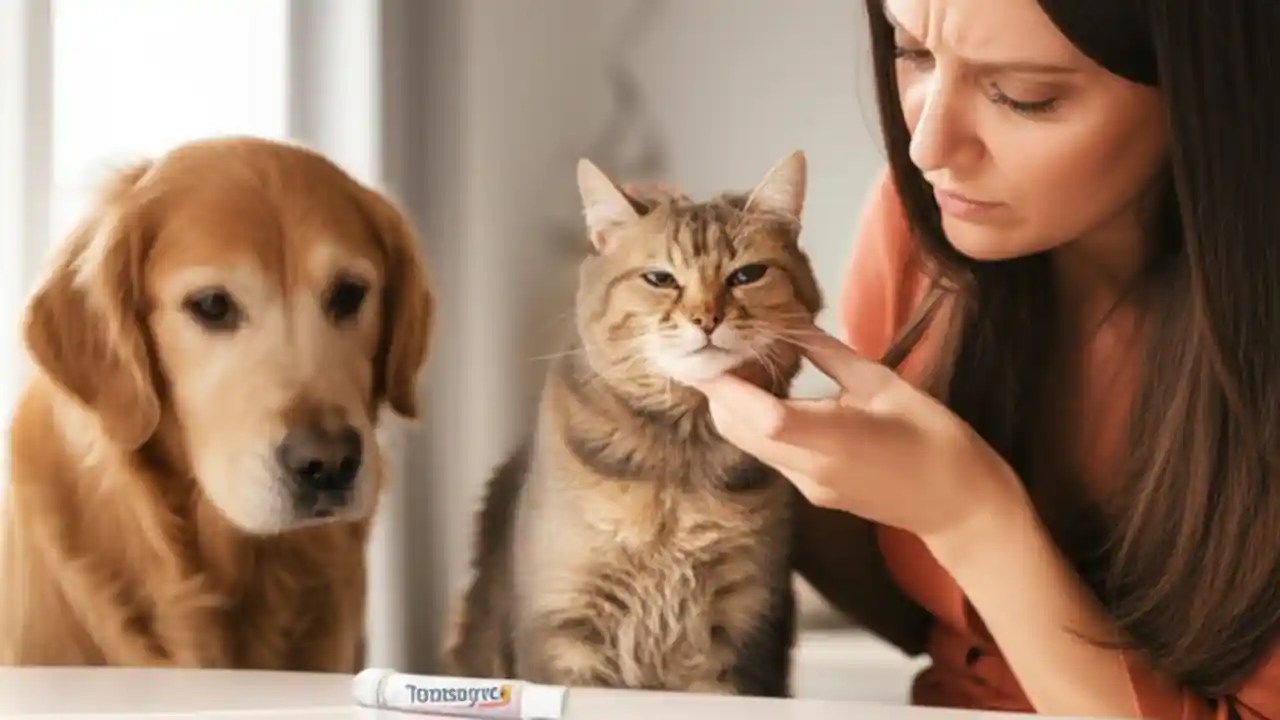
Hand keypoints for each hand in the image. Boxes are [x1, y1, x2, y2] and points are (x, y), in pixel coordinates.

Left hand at [691, 326, 1027, 548]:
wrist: (957, 505)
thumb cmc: (934, 437)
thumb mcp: (884, 384)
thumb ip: (829, 355)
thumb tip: (790, 325)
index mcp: (837, 440)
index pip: (764, 417)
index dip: (728, 387)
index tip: (705, 354)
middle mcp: (811, 471)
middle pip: (739, 431)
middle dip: (722, 390)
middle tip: (729, 348)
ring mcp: (807, 487)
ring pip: (747, 443)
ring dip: (736, 406)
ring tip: (751, 364)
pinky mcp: (809, 493)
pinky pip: (767, 453)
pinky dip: (757, 422)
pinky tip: (774, 394)